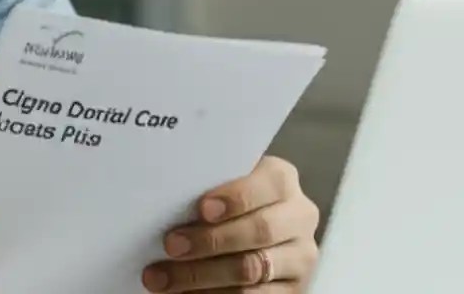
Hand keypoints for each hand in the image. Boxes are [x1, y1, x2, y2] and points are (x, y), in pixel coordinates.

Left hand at [142, 156, 320, 291]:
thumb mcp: (222, 184)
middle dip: (210, 240)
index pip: (267, 185)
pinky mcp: (294, 288)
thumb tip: (165, 196)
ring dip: (202, 275)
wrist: (249, 226)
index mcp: (281, 180)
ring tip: (163, 277)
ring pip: (252, 269)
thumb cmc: (225, 200)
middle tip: (171, 245)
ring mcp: (300, 255)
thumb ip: (208, 185)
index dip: (236, 198)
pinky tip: (186, 292)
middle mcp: (299, 216)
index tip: (202, 209)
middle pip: (259, 230)